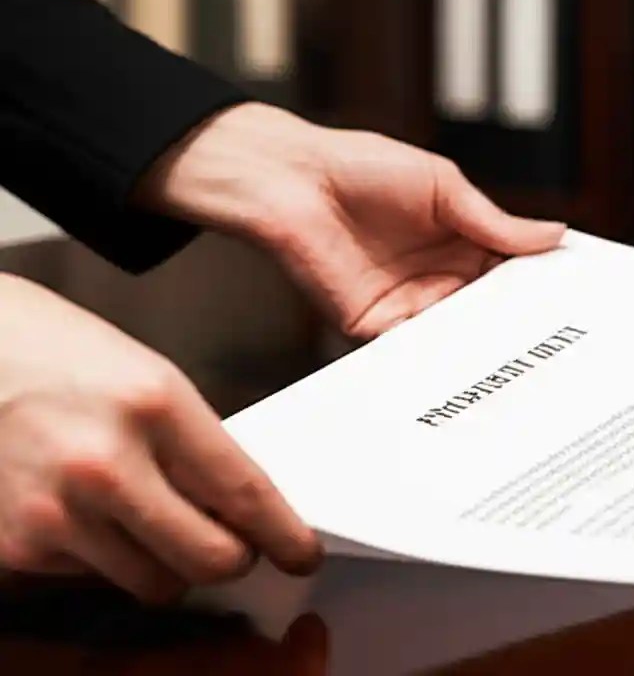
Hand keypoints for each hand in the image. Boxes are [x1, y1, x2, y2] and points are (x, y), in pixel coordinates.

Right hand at [0, 274, 320, 602]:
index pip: (246, 496)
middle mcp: (104, 465)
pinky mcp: (14, 545)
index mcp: (155, 407)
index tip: (300, 553)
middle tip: (233, 544)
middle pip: (209, 560)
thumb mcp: (150, 380)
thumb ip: (198, 445)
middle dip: (232, 559)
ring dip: (168, 564)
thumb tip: (244, 508)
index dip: (285, 536)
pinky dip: (103, 557)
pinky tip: (88, 511)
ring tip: (150, 519)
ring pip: (154, 583)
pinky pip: (91, 577)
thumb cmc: (53, 353)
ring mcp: (54, 512)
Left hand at [138, 102, 566, 338]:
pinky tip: (474, 354)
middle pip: (492, 309)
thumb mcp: (445, 187)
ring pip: (461, 333)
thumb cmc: (360, 168)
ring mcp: (410, 305)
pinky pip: (418, 348)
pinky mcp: (377, 326)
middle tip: (564, 332)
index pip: (511, 272)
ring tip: (529, 347)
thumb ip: (495, 222)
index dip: (541, 284)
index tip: (577, 295)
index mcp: (460, 241)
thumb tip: (554, 235)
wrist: (291, 180)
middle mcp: (439, 278)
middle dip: (523, 319)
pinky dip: (446, 353)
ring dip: (490, 340)